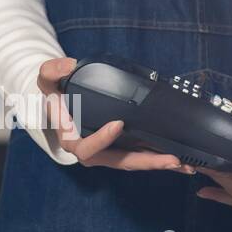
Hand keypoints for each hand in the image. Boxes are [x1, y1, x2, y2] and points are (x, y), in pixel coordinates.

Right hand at [38, 57, 194, 172]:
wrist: (63, 103)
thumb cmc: (56, 95)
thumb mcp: (47, 80)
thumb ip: (51, 72)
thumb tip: (68, 67)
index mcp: (73, 140)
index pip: (86, 148)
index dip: (101, 139)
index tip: (118, 124)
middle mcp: (93, 152)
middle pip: (120, 162)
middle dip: (147, 162)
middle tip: (172, 160)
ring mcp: (110, 153)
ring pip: (135, 163)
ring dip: (159, 164)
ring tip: (184, 164)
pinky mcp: (123, 151)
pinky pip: (142, 158)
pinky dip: (161, 159)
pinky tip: (183, 161)